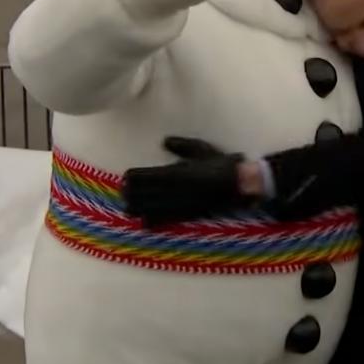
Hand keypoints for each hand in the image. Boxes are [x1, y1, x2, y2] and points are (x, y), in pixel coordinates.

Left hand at [122, 137, 251, 227]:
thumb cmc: (220, 163)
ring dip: (138, 208)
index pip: (146, 176)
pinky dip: (153, 221)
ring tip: (129, 207)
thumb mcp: (200, 149)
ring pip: (151, 208)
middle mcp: (174, 189)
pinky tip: (144, 222)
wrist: (239, 184)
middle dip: (131, 194)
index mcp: (175, 172)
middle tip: (123, 193)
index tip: (126, 178)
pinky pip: (166, 220)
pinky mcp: (187, 214)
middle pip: (144, 193)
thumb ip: (181, 145)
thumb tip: (165, 141)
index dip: (133, 178)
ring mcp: (180, 203)